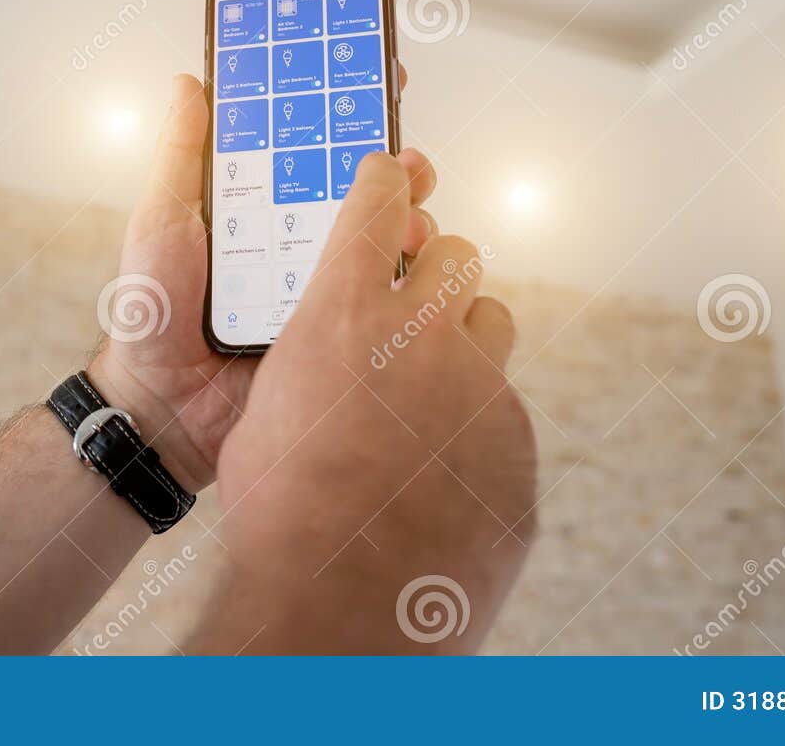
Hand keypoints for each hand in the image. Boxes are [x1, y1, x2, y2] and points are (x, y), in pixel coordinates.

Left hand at [89, 71, 437, 491]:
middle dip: (398, 168)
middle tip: (409, 161)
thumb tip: (188, 81)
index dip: (347, 113)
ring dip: (412, 221)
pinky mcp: (345, 333)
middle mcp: (303, 242)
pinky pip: (389, 302)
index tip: (375, 77)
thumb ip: (181, 155)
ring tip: (415, 218)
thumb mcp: (161, 221)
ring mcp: (327, 287)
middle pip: (367, 191)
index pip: (314, 149)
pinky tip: (416, 270)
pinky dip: (411, 281)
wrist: (163, 406)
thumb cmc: (152, 311)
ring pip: (389, 241)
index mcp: (265, 209)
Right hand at [197, 152, 535, 652]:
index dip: (386, 182)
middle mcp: (422, 334)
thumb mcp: (267, 413)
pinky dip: (477, 427)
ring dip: (466, 341)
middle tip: (416, 306)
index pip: (380, 202)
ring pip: (493, 323)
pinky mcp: (517, 446)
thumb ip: (313, 359)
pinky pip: (505, 411)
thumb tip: (335, 353)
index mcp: (345, 312)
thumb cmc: (279, 511)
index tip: (391, 176)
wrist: (337, 606)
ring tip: (431, 391)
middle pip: (458, 252)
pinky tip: (441, 471)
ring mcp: (481, 390)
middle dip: (436, 271)